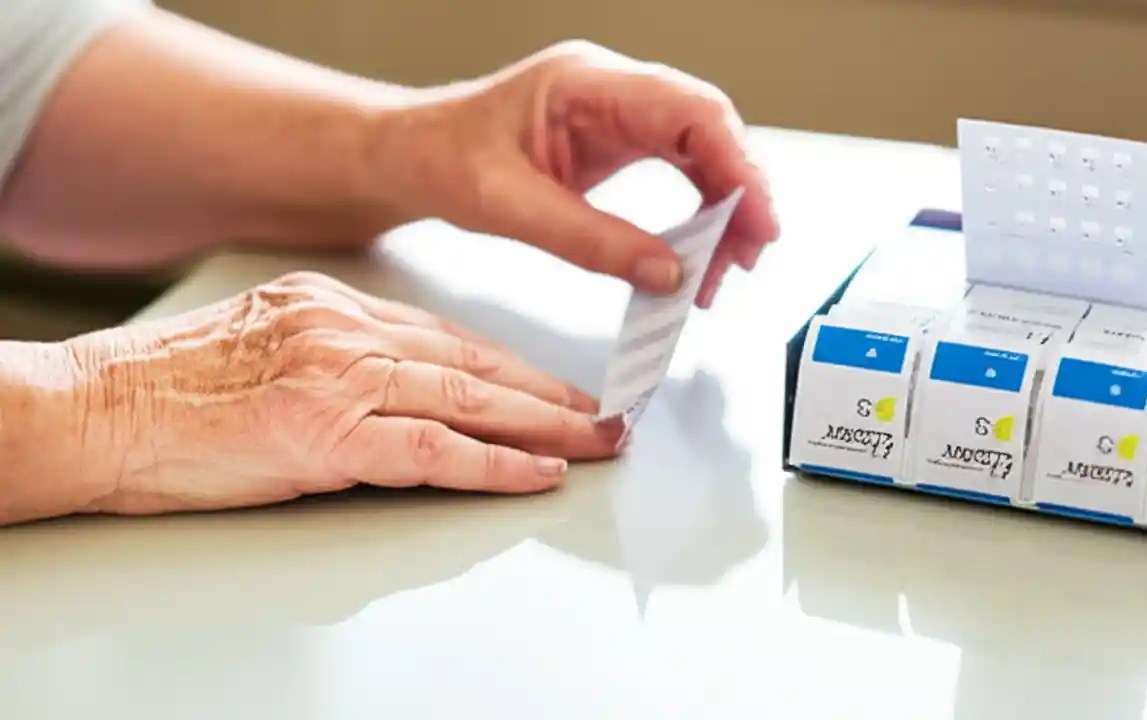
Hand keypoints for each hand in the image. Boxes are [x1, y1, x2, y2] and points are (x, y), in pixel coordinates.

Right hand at [27, 272, 620, 521]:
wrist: (96, 409)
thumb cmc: (167, 389)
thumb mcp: (264, 345)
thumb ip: (334, 357)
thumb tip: (399, 390)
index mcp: (333, 307)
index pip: (447, 336)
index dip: (511, 366)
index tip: (554, 384)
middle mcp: (346, 331)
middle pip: (473, 363)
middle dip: (549, 393)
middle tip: (605, 412)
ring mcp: (339, 378)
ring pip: (469, 401)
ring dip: (544, 427)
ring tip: (596, 443)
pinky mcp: (326, 434)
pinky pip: (433, 450)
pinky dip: (493, 464)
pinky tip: (537, 475)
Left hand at [373, 40, 778, 307]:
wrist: (409, 155)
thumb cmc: (441, 158)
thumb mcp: (506, 208)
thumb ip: (589, 242)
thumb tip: (667, 274)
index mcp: (587, 84)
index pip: (688, 110)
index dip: (735, 163)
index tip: (756, 218)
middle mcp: (613, 90)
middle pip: (708, 129)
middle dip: (740, 194)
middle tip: (748, 257)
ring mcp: (619, 113)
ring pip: (702, 152)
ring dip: (724, 209)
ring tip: (725, 269)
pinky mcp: (618, 140)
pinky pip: (680, 168)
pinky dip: (699, 212)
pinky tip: (701, 251)